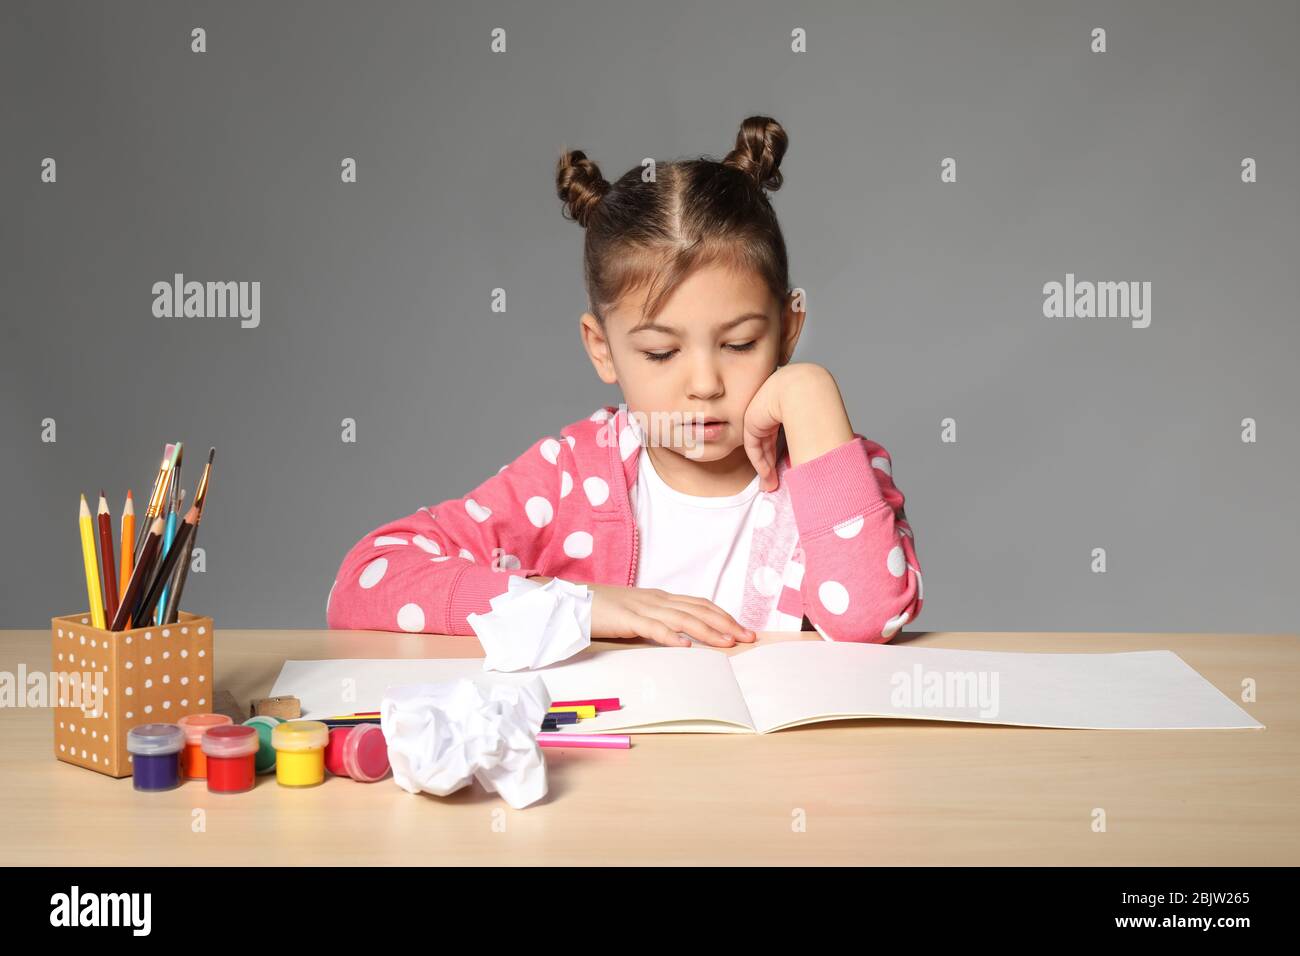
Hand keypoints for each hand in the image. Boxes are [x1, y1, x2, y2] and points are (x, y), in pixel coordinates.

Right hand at [587, 583, 756, 646]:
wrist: (569, 601)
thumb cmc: (601, 610)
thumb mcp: (635, 615)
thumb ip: (656, 622)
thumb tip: (680, 638)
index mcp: (659, 598)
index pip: (699, 604)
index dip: (723, 615)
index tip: (742, 629)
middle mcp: (656, 600)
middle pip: (698, 610)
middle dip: (725, 623)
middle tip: (748, 638)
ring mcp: (641, 608)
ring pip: (682, 618)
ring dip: (707, 631)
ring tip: (727, 643)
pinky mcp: (626, 619)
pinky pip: (652, 627)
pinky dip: (671, 636)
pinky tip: (685, 646)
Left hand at [743, 363, 854, 488]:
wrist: (801, 388)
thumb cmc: (814, 400)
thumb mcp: (812, 419)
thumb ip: (811, 434)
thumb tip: (820, 454)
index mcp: (785, 402)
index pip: (780, 432)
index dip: (782, 452)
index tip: (789, 469)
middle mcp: (770, 406)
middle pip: (769, 441)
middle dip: (771, 464)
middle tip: (774, 484)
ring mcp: (759, 413)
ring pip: (761, 446)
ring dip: (766, 467)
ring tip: (771, 485)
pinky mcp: (751, 421)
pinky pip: (754, 446)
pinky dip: (760, 462)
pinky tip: (767, 475)